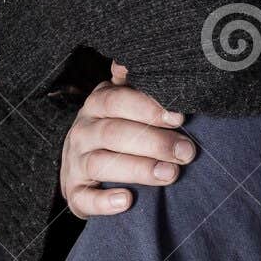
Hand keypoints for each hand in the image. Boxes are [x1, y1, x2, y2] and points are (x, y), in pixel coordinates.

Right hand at [59, 62, 196, 217]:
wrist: (84, 169)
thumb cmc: (119, 131)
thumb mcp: (126, 104)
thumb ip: (136, 84)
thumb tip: (136, 58)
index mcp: (97, 105)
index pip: (117, 100)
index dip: (148, 107)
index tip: (179, 117)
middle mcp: (82, 131)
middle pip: (114, 132)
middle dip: (153, 142)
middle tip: (186, 152)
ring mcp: (75, 163)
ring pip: (101, 163)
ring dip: (137, 169)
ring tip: (170, 174)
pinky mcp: (74, 193)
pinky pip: (85, 198)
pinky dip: (104, 202)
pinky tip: (127, 201)